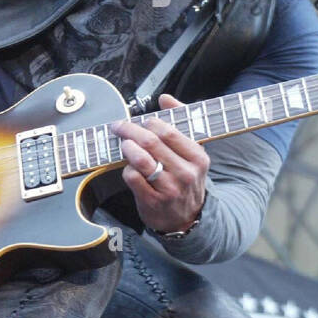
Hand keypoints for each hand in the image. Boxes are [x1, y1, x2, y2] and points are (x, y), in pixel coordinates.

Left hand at [111, 93, 208, 233]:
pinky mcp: (152, 201)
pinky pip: (132, 177)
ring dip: (127, 148)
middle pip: (151, 142)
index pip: (168, 131)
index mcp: (197, 157)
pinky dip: (126, 168)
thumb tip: (165, 98)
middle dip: (130, 130)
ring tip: (124, 145)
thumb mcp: (192, 152)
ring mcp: (169, 189)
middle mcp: (185, 173)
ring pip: (140, 160)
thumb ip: (181, 121)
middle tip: (120, 127)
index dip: (147, 122)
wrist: (187, 218)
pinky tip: (129, 167)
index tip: (138, 120)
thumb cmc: (186, 180)